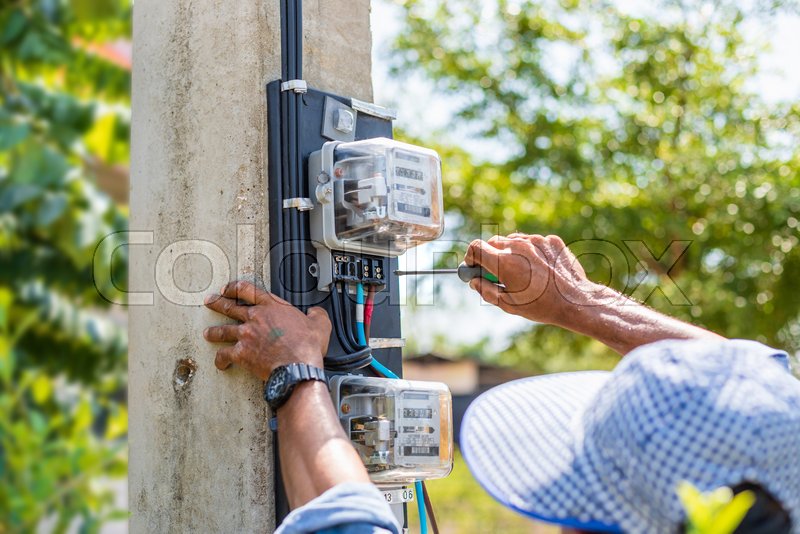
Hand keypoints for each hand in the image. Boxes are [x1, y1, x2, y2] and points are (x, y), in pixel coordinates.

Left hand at [203, 280, 331, 380]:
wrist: (297, 366)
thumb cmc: (307, 347)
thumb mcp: (320, 324)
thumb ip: (316, 314)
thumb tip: (316, 313)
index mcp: (272, 307)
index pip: (248, 290)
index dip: (235, 287)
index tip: (228, 288)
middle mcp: (255, 318)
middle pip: (230, 306)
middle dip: (218, 303)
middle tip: (210, 301)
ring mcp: (246, 335)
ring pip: (223, 330)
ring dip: (214, 332)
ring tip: (208, 333)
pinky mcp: (241, 353)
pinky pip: (224, 355)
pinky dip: (220, 359)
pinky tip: (220, 362)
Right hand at [465, 233, 607, 326]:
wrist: (576, 301)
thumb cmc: (541, 306)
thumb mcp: (508, 304)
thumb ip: (486, 290)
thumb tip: (474, 281)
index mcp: (505, 262)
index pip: (476, 247)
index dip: (471, 257)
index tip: (475, 266)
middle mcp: (519, 246)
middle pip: (493, 242)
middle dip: (490, 255)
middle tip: (496, 272)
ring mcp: (537, 241)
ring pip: (513, 241)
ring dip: (511, 253)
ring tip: (523, 273)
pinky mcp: (551, 240)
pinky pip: (533, 242)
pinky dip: (531, 252)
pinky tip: (540, 268)